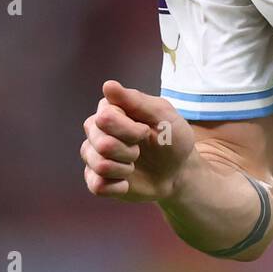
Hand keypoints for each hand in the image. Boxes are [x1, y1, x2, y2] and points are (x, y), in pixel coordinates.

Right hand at [81, 80, 194, 201]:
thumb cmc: (172, 138)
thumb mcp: (163, 115)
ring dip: (126, 167)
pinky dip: (118, 186)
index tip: (146, 131)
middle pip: (101, 143)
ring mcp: (94, 156)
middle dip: (129, 150)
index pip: (105, 118)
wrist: (178, 171)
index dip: (130, 129)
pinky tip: (127, 181)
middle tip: (141, 148)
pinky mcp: (96, 180)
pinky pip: (96, 186)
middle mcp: (96, 131)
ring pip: (99, 165)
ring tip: (135, 163)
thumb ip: (136, 100)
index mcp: (110, 110)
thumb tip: (108, 85)